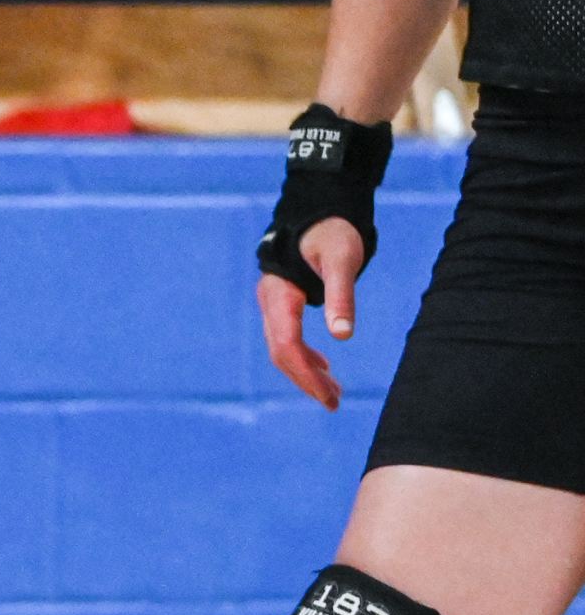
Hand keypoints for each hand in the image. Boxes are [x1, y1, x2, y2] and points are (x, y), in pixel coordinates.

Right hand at [259, 217, 365, 411]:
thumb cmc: (331, 233)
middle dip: (306, 380)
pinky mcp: (282, 305)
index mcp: (280, 295)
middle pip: (281, 353)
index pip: (286, 344)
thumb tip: (343, 335)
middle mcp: (271, 303)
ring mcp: (273, 305)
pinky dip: (304, 357)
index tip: (326, 395)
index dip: (304, 373)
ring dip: (305, 372)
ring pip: (283, 349)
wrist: (316, 212)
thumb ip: (341, 296)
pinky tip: (323, 366)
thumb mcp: (342, 260)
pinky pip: (287, 339)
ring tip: (332, 393)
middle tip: (333, 402)